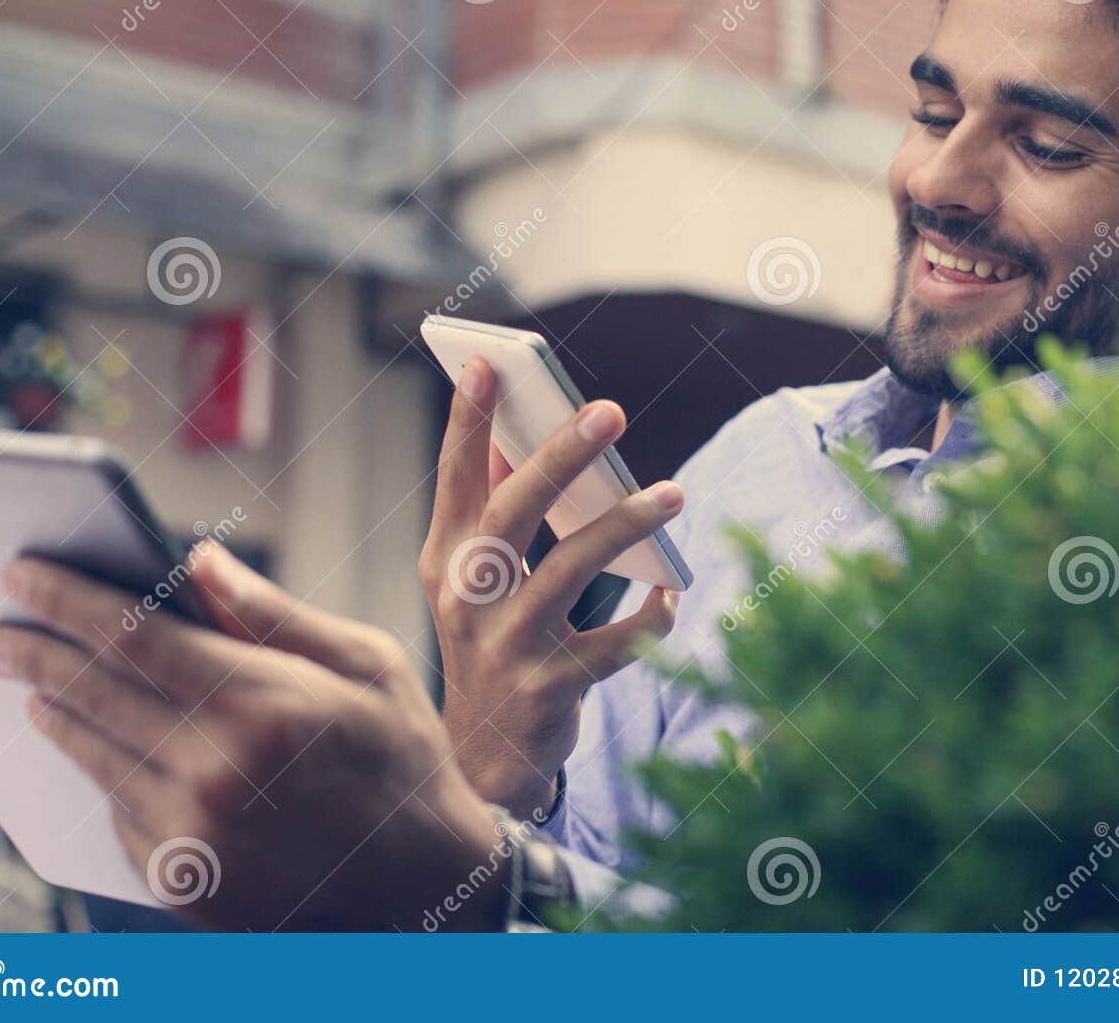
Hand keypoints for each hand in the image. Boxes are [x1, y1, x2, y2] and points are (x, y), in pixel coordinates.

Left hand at [0, 543, 507, 930]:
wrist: (425, 887)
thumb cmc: (404, 761)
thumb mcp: (367, 664)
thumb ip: (275, 614)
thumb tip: (199, 562)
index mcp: (262, 704)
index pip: (131, 637)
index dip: (68, 600)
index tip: (24, 574)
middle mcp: (214, 772)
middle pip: (93, 695)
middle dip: (36, 654)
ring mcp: (193, 836)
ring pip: (95, 757)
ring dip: (55, 713)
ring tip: (34, 687)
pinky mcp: (184, 882)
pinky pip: (120, 814)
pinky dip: (101, 774)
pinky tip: (95, 749)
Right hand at [419, 357, 682, 817]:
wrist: (486, 754)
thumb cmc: (492, 641)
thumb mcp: (476, 578)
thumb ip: (495, 509)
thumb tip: (522, 435)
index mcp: (446, 559)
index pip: (454, 477)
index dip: (467, 420)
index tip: (486, 363)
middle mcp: (467, 598)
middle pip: (512, 511)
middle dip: (558, 456)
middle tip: (607, 409)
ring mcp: (506, 644)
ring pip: (568, 569)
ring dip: (624, 526)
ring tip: (671, 491)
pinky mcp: (549, 687)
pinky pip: (613, 645)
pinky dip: (649, 619)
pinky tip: (672, 596)